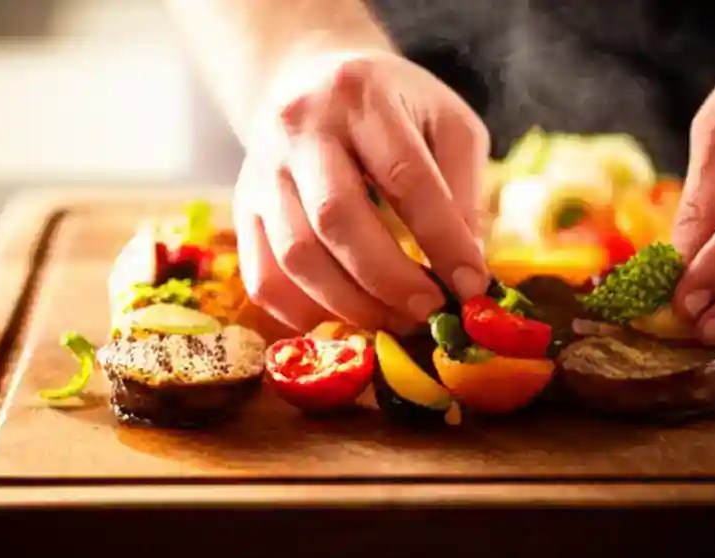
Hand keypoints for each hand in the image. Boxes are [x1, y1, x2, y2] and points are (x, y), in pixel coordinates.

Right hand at [234, 49, 490, 332]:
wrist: (309, 81)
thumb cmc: (393, 107)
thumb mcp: (446, 121)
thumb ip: (463, 188)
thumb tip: (465, 271)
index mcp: (361, 95)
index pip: (404, 176)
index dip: (442, 239)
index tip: (472, 284)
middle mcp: (300, 129)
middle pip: (337, 218)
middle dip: (390, 279)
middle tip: (428, 311)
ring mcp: (263, 171)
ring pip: (297, 255)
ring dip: (351, 304)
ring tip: (395, 319)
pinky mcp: (243, 208)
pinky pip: (263, 277)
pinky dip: (303, 312)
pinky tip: (344, 316)